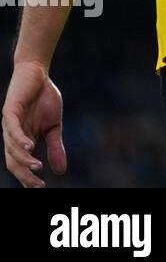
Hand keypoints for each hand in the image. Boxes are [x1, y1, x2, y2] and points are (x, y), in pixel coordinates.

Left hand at [3, 61, 66, 187]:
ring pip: (11, 148)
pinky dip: (20, 140)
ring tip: (36, 168)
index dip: (28, 178)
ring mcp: (9, 124)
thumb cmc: (45, 98)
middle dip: (24, 175)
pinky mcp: (9, 111)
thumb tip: (61, 171)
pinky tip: (30, 146)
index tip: (41, 187)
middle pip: (13, 161)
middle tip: (37, 184)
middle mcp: (12, 136)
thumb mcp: (54, 126)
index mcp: (22, 140)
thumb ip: (55, 147)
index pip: (21, 164)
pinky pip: (12, 129)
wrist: (37, 73)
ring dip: (23, 159)